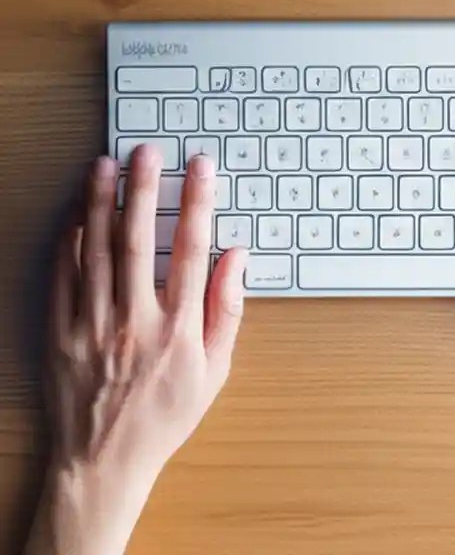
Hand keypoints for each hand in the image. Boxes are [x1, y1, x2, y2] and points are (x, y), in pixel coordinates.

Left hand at [26, 146, 248, 554]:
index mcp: (179, 329)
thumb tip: (237, 259)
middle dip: (145, 189)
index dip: (198, 203)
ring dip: (101, 203)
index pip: (192, 251)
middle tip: (148, 152)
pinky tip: (77, 215)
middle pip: (140, 240)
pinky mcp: (61, 333)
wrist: (104, 460)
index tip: (201, 169)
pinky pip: (64, 278)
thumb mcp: (215, 370)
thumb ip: (227, 310)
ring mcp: (93, 325)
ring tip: (106, 167)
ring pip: (96, 251)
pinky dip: (70, 242)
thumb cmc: (165, 416)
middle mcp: (136, 321)